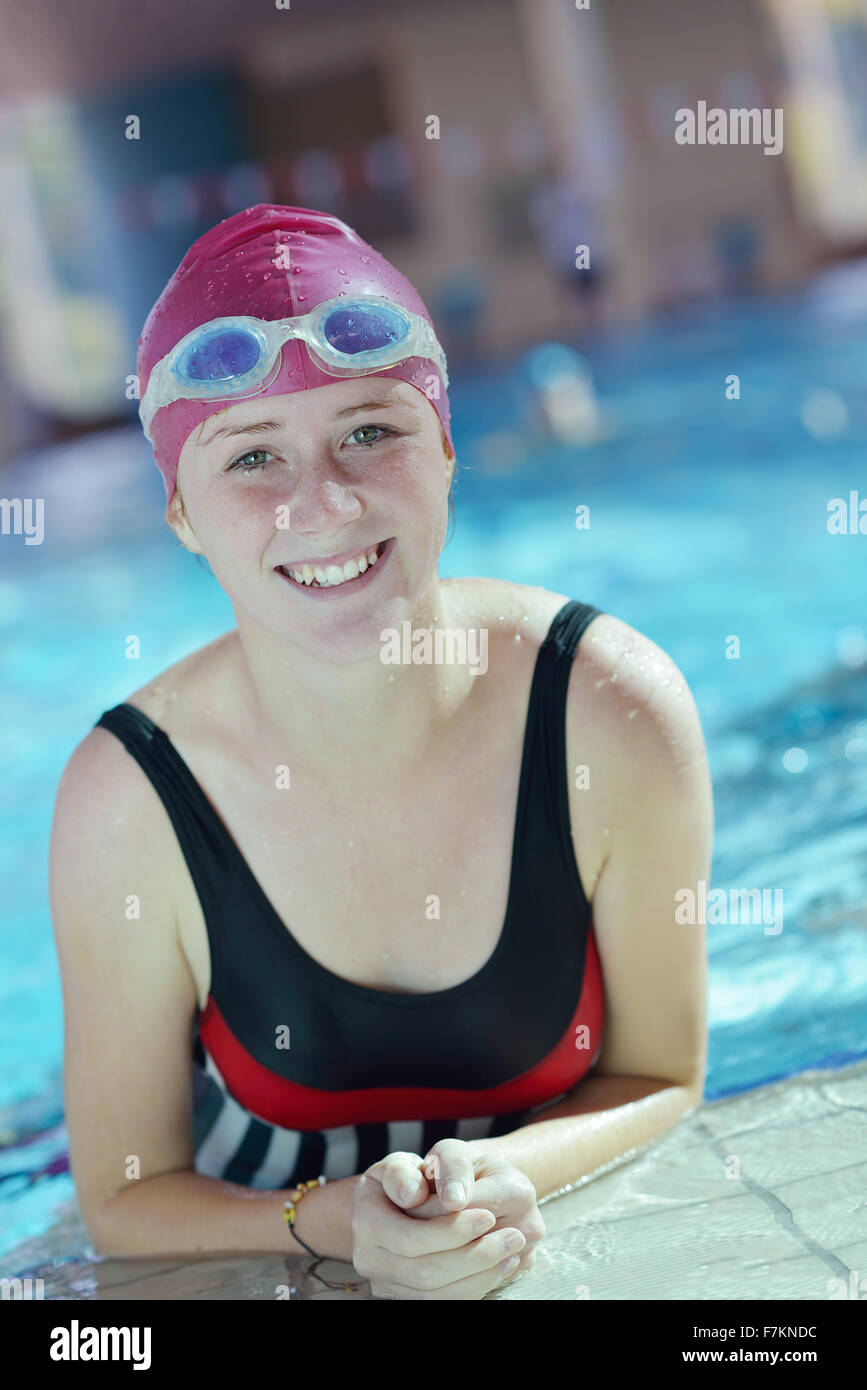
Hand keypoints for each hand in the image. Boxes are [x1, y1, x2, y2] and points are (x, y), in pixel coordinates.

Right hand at [351, 1148, 532, 1299]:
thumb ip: (405, 1172)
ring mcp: (384, 1282)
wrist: (396, 1204)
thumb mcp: (402, 1162)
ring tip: (512, 1253)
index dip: (452, 1231)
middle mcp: (368, 1257)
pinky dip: (472, 1288)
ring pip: (435, 1294)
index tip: (489, 1215)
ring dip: (480, 1277)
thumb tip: (414, 1195)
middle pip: (425, 1272)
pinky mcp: (403, 1296)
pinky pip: (440, 1302)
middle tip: (514, 1237)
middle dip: (475, 1257)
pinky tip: (497, 1267)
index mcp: (365, 1220)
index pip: (411, 1239)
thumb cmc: (404, 1179)